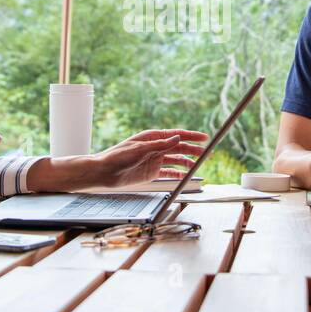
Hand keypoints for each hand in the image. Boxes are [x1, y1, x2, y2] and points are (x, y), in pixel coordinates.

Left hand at [87, 128, 208, 188]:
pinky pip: (169, 172)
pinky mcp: (152, 172)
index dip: (191, 136)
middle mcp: (156, 147)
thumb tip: (178, 138)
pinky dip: (178, 174)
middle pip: (179, 148)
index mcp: (153, 137)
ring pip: (176, 160)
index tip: (204, 137)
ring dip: (187, 162)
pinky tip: (186, 176)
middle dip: (193, 150)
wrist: (105, 172)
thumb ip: (161, 144)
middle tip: (206, 154)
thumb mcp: (140, 149)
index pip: (176, 135)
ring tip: (198, 166)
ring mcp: (155, 160)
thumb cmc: (118, 156)